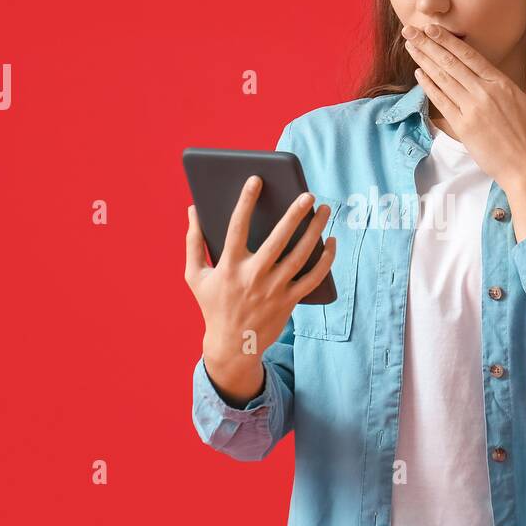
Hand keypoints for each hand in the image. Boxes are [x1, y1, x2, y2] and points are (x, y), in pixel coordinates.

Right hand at [185, 176, 336, 400]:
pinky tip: (332, 242)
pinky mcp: (289, 301)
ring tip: (324, 210)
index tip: (256, 179)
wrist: (233, 346)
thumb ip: (193, 241)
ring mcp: (274, 289)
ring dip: (315, 230)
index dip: (245, 201)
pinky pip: (313, 277)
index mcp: (228, 266)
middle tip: (308, 194)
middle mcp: (253, 276)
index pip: (237, 226)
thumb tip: (193, 209)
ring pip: (301, 255)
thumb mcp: (195, 276)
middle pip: (278, 239)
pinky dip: (326, 259)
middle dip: (294, 214)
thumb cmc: (213, 305)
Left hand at [401, 22, 525, 192]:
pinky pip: (441, 102)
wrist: (525, 168)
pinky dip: (428, 86)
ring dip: (424, 60)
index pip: (469, 55)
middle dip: (428, 44)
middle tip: (410, 30)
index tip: (432, 28)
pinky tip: (418, 73)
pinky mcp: (462, 127)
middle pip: (451, 63)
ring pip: (443, 79)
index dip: (448, 41)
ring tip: (409, 45)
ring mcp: (471, 109)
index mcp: (501, 83)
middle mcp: (484, 92)